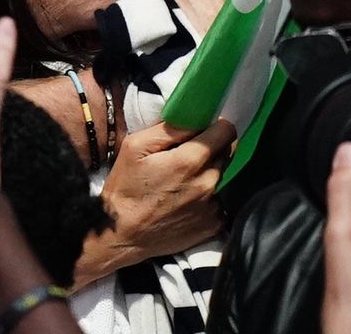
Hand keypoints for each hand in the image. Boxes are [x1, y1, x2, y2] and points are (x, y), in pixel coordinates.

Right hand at [78, 119, 232, 281]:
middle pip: (226, 153)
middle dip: (210, 147)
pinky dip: (206, 194)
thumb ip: (168, 129)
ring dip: (207, 171)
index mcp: (190, 161)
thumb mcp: (135, 146)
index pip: (226, 132)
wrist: (124, 234)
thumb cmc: (126, 186)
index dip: (217, 125)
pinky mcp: (214, 224)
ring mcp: (213, 206)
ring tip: (181, 178)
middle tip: (186, 152)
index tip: (205, 127)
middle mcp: (209, 183)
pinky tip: (185, 198)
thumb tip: (194, 117)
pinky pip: (218, 199)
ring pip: (221, 176)